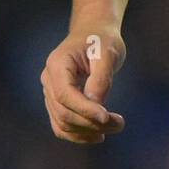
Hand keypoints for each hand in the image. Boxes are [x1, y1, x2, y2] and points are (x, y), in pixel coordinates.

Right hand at [41, 27, 126, 143]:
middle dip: (91, 122)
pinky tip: (98, 135)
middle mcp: (48, 79)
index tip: (107, 117)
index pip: (65, 94)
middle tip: (120, 123)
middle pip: (63, 111)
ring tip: (116, 127)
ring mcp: (50, 92)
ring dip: (88, 131)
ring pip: (62, 122)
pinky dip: (78, 134)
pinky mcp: (57, 102)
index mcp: (57, 64)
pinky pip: (62, 124)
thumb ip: (101, 78)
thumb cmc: (102, 40)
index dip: (84, 109)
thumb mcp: (108, 53)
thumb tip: (96, 105)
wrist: (94, 33)